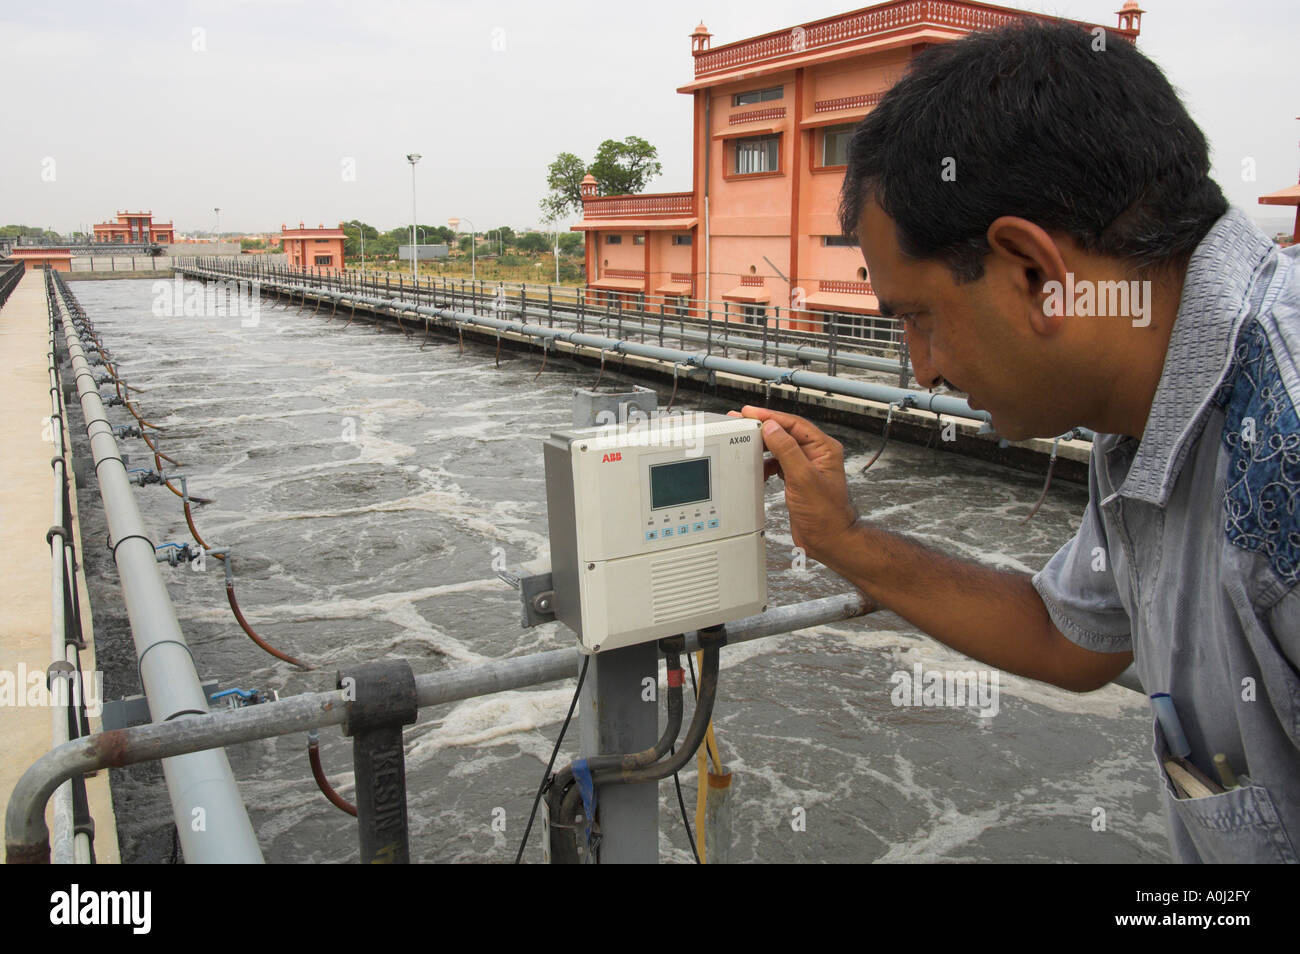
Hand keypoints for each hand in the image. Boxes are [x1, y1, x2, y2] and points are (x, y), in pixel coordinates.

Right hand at [733, 406, 858, 563]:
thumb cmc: (826, 514)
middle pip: (786, 433)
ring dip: (763, 446)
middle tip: (743, 421)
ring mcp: (806, 467)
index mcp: (824, 448)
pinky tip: (758, 467)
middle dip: (764, 427)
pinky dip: (765, 464)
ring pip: (780, 447)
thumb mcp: (804, 478)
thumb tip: (772, 429)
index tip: (751, 413)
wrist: (828, 539)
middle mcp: (816, 455)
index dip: (771, 417)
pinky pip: (778, 463)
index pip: (794, 424)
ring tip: (746, 441)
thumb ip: (787, 451)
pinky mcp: (797, 479)